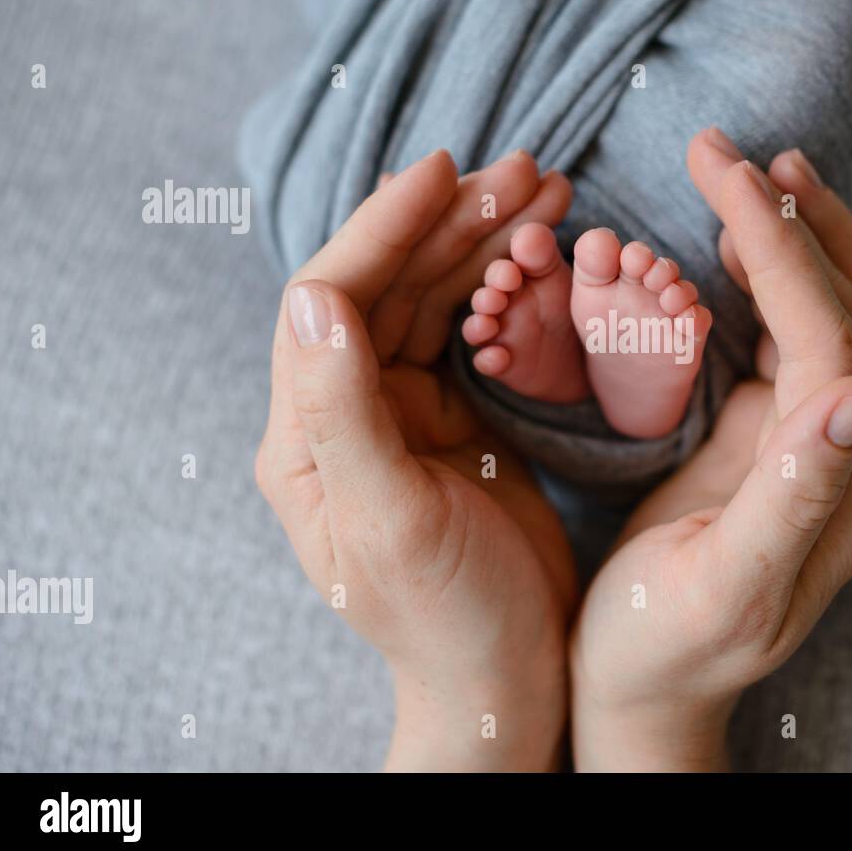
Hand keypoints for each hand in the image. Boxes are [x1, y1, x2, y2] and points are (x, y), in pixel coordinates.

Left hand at [254, 151, 577, 770]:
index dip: (382, 228)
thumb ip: (342, 412)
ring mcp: (401, 415)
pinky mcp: (453, 422)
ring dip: (483, 242)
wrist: (508, 679)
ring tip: (544, 189)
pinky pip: (472, 333)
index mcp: (306, 435)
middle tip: (523, 171)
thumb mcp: (391, 521)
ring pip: (432, 300)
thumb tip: (312, 298)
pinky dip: (506, 288)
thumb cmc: (446, 617)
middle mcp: (344, 413)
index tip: (444, 172)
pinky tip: (541, 254)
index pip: (332, 299)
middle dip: (450, 222)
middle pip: (388, 285)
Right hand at [569, 129, 851, 769]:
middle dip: (802, 223)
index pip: (829, 337)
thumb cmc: (659, 650)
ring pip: (835, 321)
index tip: (724, 170)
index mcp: (831, 492)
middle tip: (737, 153)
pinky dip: (770, 283)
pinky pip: (792, 345)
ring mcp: (811, 454)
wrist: (643, 698)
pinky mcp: (775, 450)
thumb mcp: (722, 585)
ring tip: (751, 178)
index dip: (783, 247)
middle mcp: (841, 464)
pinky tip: (736, 248)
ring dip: (800, 242)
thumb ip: (795, 495)